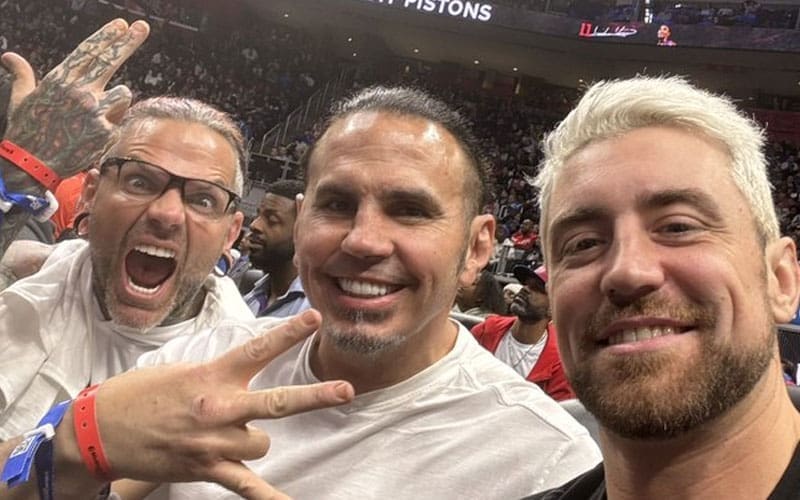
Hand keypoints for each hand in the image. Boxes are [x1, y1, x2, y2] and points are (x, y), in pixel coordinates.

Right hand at [1, 18, 149, 178]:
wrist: (33, 164)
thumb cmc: (27, 131)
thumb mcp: (21, 99)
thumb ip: (22, 75)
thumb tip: (9, 57)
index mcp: (60, 80)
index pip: (88, 51)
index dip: (106, 36)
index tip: (121, 25)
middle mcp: (80, 91)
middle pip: (110, 60)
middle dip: (128, 41)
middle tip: (141, 27)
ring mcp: (95, 111)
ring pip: (123, 94)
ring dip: (117, 100)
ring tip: (99, 113)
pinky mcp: (106, 131)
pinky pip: (120, 121)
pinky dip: (112, 124)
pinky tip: (96, 134)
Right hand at [87, 310, 352, 498]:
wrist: (99, 431)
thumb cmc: (139, 395)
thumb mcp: (180, 371)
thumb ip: (217, 376)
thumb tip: (243, 382)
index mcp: (212, 376)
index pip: (258, 350)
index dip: (289, 334)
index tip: (316, 318)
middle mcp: (218, 408)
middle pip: (278, 403)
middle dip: (316, 397)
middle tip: (347, 390)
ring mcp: (214, 442)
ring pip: (263, 443)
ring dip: (255, 440)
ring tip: (225, 435)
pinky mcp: (207, 469)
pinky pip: (247, 488)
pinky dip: (271, 498)